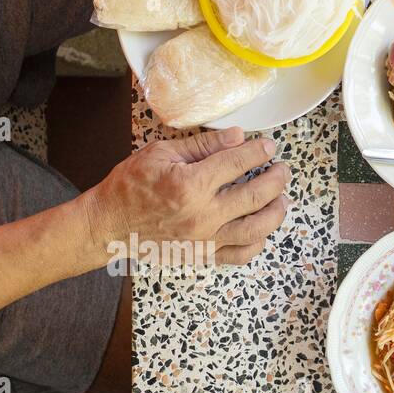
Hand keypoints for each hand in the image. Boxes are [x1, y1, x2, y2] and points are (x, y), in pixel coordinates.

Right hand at [84, 126, 290, 266]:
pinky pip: (241, 254)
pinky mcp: (203, 255)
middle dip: (276, 181)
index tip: (269, 146)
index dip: (258, 152)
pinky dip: (258, 242)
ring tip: (283, 200)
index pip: (237, 163)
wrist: (110, 225)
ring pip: (256, 229)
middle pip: (256, 197)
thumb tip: (238, 137)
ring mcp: (205, 239)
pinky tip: (262, 229)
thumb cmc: (130, 186)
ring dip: (276, 213)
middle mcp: (202, 215)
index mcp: (190, 185)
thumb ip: (203, 146)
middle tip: (283, 171)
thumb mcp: (161, 153)